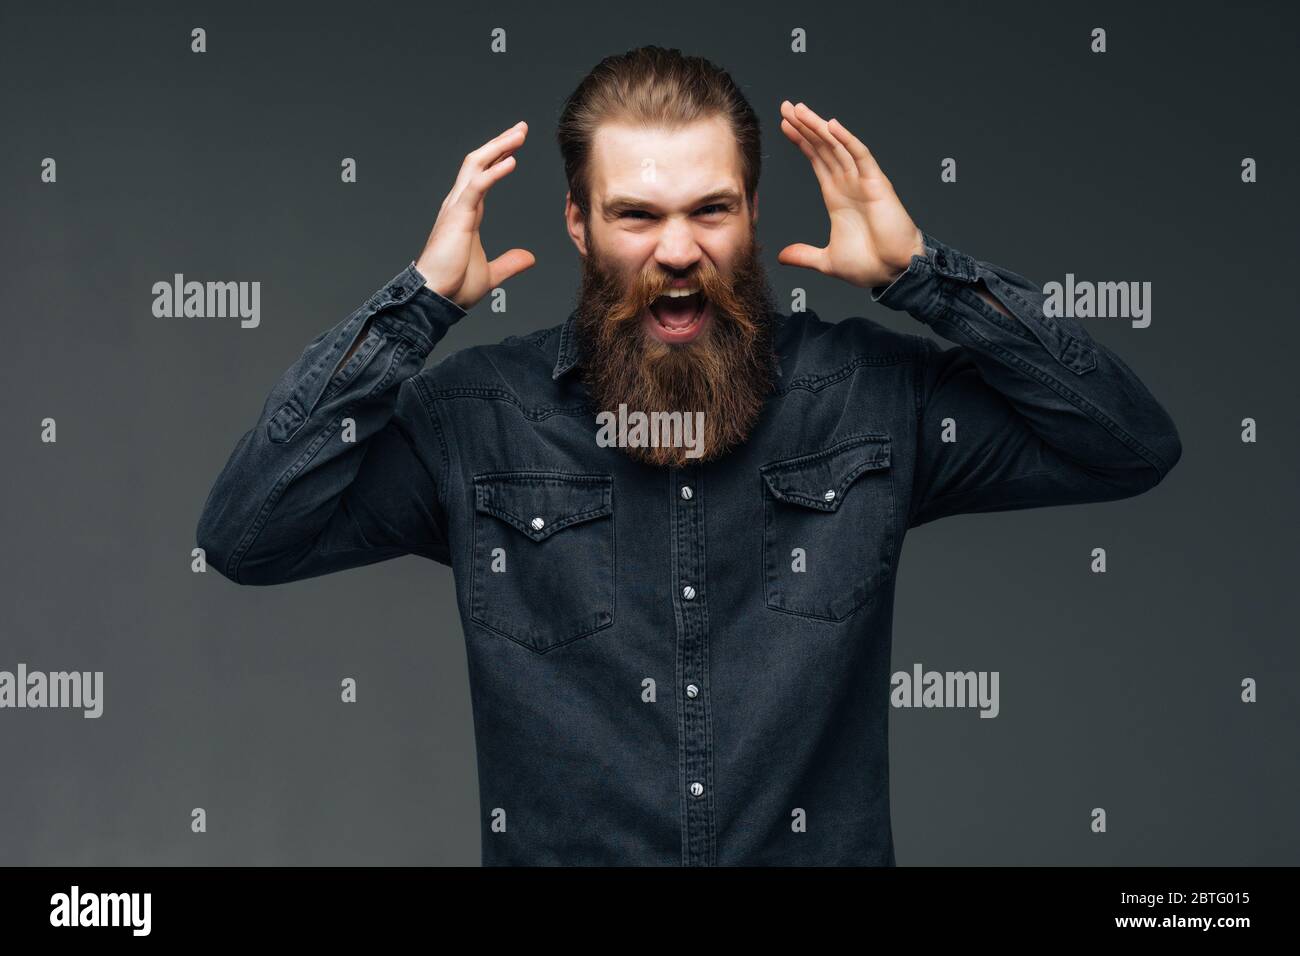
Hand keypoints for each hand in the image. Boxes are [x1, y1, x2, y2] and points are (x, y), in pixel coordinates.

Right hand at [415, 121, 536, 309]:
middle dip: (500, 142)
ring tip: (518, 135)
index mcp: (467, 214)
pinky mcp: (457, 216)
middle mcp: (459, 204)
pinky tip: (511, 161)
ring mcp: (456, 208)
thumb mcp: (491, 273)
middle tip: (521, 128)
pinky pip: (477, 187)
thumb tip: (529, 258)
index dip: (499, 158)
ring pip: (476, 165)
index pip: (483, 176)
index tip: (516, 145)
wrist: (435, 299)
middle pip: (479, 162)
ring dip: (498, 147)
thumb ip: (510, 263)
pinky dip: (494, 172)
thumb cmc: (454, 287)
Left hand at [776, 101, 924, 288]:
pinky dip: (846, 140)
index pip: (816, 160)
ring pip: (837, 146)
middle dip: (805, 126)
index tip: (784, 125)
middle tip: (786, 106)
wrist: (892, 273)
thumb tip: (781, 256)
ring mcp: (863, 181)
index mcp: (836, 196)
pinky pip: (860, 156)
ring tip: (799, 110)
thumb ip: (804, 255)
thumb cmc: (868, 266)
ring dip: (819, 127)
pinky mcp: (877, 184)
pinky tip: (831, 125)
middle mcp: (848, 183)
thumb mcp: (826, 261)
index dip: (801, 141)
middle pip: (824, 147)